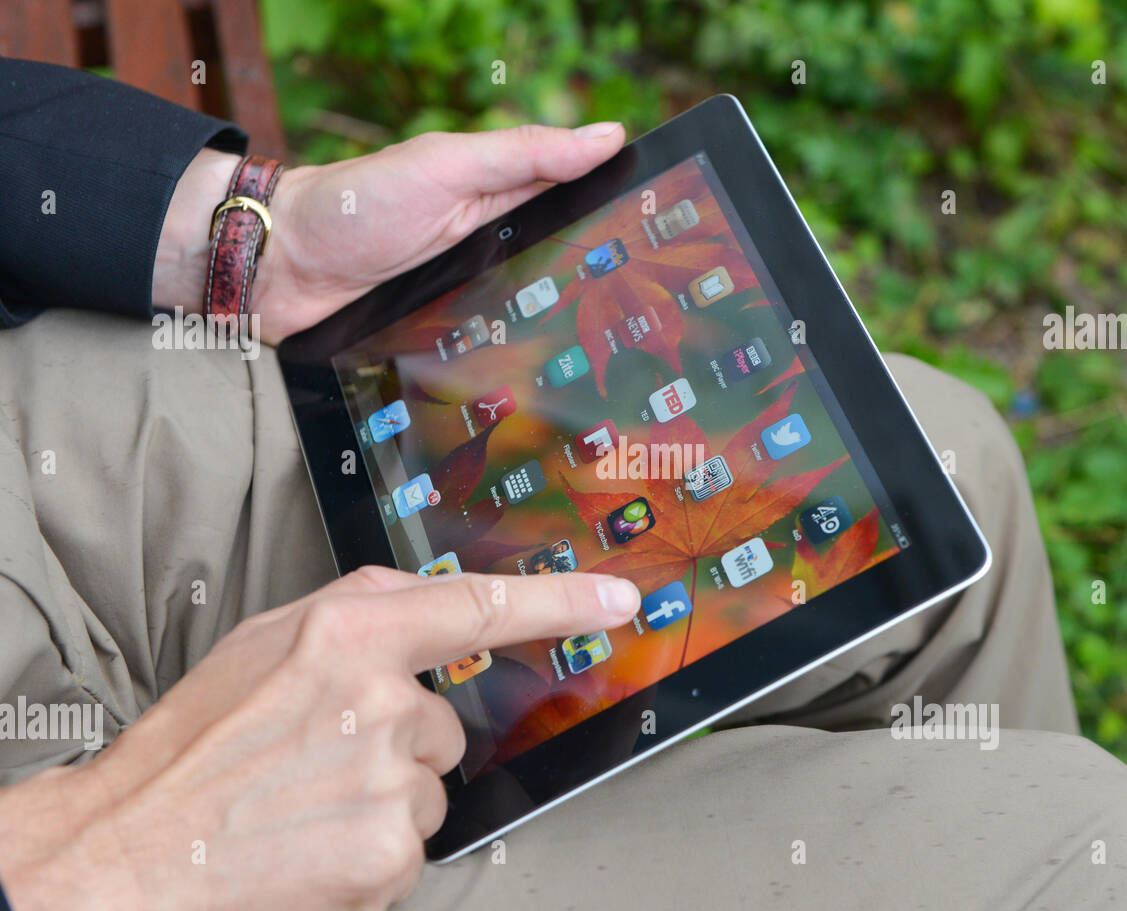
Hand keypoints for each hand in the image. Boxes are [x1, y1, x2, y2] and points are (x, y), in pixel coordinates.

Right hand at [0, 566, 639, 910]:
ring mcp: (389, 781)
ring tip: (306, 805)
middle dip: (398, 742)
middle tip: (321, 760)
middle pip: (445, 722)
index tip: (614, 599)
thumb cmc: (190, 748)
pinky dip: (372, 848)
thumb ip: (355, 610)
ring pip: (429, 787)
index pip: (479, 606)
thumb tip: (423, 600)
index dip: (560, 601)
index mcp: (347, 636)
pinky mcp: (388, 852)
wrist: (127, 854)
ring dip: (382, 798)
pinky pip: (411, 844)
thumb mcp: (261, 643)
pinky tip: (314, 842)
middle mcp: (380, 703)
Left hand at [152, 123, 625, 340]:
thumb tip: (610, 137)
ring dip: (570, 333)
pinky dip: (523, 362)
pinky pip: (499, 348)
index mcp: (502, 194)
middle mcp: (495, 244)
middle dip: (609, 288)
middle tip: (661, 321)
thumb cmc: (358, 205)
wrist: (278, 267)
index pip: (580, 197)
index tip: (677, 235)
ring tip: (627, 365)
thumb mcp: (449, 168)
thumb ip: (523, 155)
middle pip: (567, 264)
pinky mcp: (450, 335)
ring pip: (539, 312)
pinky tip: (557, 385)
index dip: (624, 210)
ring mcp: (473, 292)